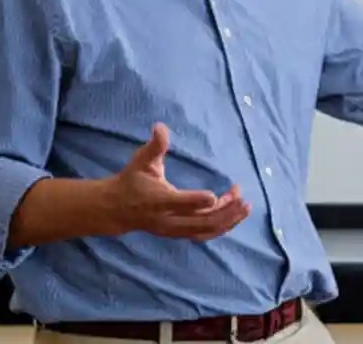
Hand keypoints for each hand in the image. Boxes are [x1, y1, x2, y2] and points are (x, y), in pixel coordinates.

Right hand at [106, 123, 250, 240]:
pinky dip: (222, 226)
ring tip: (245, 206)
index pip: (178, 203)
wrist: (117, 209)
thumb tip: (160, 126)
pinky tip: (235, 214)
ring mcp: (173, 230)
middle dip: (223, 211)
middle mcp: (167, 219)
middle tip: (240, 196)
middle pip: (198, 221)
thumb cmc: (133, 179)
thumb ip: (155, 146)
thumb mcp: (141, 160)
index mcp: (157, 200)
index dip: (196, 201)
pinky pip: (204, 234)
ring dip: (227, 219)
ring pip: (205, 230)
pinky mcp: (179, 233)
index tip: (216, 194)